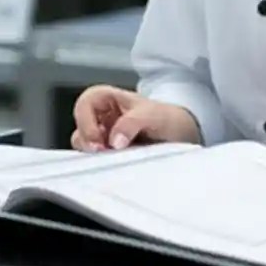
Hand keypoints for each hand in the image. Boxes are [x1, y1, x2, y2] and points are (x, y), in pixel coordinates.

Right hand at [71, 85, 200, 151]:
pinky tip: (117, 166)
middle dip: (89, 143)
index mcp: (108, 99)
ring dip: (95, 155)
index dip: (86, 122)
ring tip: (114, 160)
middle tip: (103, 154)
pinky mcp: (110, 154)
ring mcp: (105, 137)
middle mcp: (102, 117)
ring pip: (85, 146)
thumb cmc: (167, 117)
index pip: (85, 104)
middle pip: (81, 128)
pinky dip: (102, 164)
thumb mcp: (152, 114)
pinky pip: (97, 160)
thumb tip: (114, 141)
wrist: (184, 134)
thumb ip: (132, 122)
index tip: (99, 140)